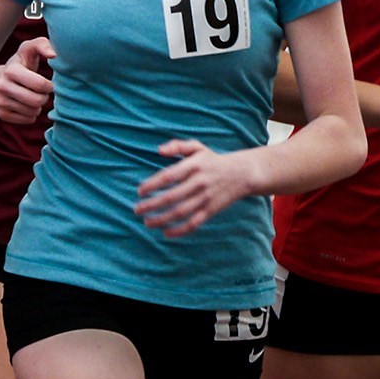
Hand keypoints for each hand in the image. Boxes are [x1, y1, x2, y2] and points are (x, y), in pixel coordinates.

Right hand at [0, 38, 55, 124]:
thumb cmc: (22, 63)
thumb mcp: (29, 49)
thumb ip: (43, 44)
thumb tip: (53, 55)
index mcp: (10, 70)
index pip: (39, 85)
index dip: (48, 85)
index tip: (47, 82)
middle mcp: (1, 86)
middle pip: (37, 101)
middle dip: (44, 97)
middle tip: (42, 92)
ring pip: (33, 112)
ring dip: (38, 106)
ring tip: (33, 97)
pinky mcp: (1, 114)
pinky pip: (28, 120)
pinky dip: (31, 115)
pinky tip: (26, 105)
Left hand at [134, 139, 258, 237]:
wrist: (243, 173)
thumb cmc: (212, 160)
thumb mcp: (197, 147)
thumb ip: (177, 146)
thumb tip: (159, 150)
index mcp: (193, 166)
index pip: (168, 176)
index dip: (152, 184)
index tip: (140, 191)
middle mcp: (199, 182)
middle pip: (172, 197)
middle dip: (152, 205)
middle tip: (136, 209)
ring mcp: (206, 198)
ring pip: (181, 212)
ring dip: (162, 219)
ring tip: (147, 222)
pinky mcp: (212, 210)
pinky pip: (195, 223)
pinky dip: (180, 230)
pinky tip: (166, 232)